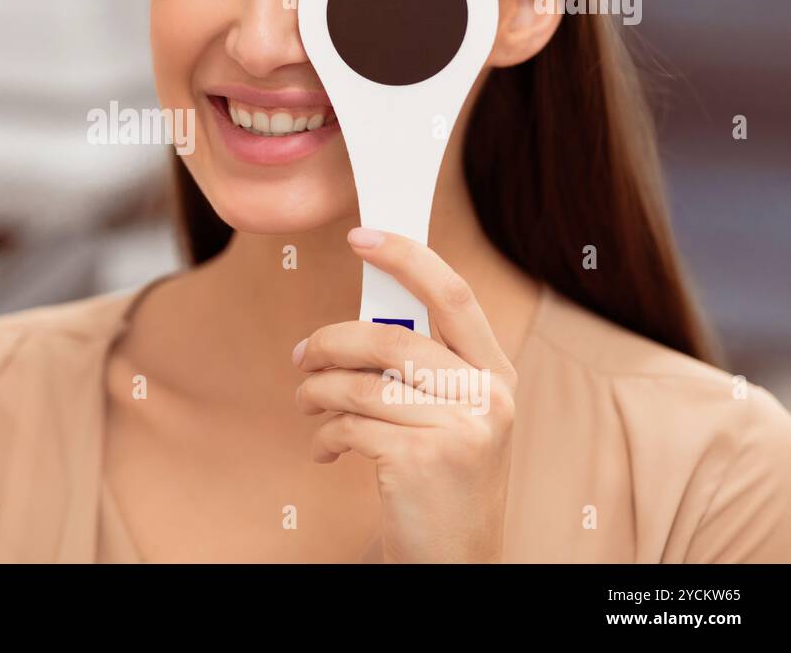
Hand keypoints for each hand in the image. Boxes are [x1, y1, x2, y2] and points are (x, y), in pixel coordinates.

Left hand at [291, 227, 518, 562]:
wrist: (454, 559)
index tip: (361, 237)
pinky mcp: (422, 460)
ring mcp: (460, 429)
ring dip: (317, 393)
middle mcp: (488, 397)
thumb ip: (418, 367)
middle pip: (389, 338)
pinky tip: (325, 451)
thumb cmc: (440, 479)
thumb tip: (354, 324)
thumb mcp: (449, 415)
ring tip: (308, 406)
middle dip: (331, 342)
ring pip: (360, 384)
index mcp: (496, 374)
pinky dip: (324, 436)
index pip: (453, 294)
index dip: (406, 257)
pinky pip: (349, 426)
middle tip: (301, 356)